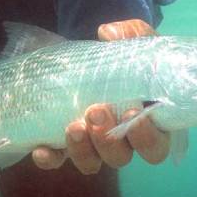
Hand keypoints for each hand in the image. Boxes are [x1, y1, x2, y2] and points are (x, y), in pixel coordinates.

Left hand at [31, 19, 169, 172]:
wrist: (95, 56)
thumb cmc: (125, 54)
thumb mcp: (135, 40)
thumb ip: (132, 34)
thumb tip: (108, 34)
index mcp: (148, 123)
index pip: (155, 146)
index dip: (146, 137)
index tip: (133, 113)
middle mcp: (122, 141)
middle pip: (120, 157)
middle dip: (107, 138)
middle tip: (96, 111)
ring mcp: (93, 144)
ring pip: (92, 162)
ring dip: (82, 149)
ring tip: (73, 125)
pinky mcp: (66, 143)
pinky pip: (58, 158)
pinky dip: (50, 158)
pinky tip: (42, 149)